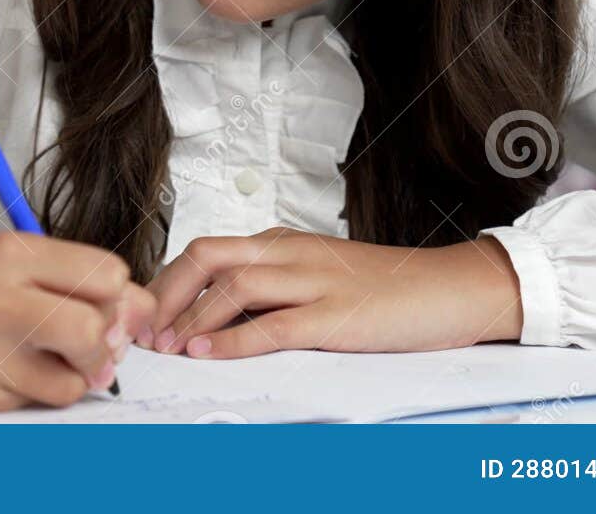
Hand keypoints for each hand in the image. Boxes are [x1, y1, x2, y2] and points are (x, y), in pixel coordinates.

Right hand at [0, 233, 155, 411]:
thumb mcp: (21, 262)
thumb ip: (84, 278)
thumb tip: (143, 312)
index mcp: (11, 253)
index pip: (105, 274)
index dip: (120, 295)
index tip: (106, 302)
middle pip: (90, 329)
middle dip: (103, 344)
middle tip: (91, 343)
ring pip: (72, 382)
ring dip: (76, 376)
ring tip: (49, 357)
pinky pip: (38, 404)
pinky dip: (40, 392)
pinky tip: (14, 370)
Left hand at [140, 227, 521, 358]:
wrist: (453, 289)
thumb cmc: (388, 289)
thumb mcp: (318, 278)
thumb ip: (272, 290)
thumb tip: (216, 316)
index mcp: (283, 242)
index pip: (206, 250)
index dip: (166, 282)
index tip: (142, 313)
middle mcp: (292, 252)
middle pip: (207, 256)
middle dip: (164, 294)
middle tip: (141, 329)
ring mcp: (314, 281)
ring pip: (232, 287)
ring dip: (189, 319)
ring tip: (165, 346)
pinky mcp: (336, 315)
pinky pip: (272, 325)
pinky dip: (231, 340)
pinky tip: (206, 354)